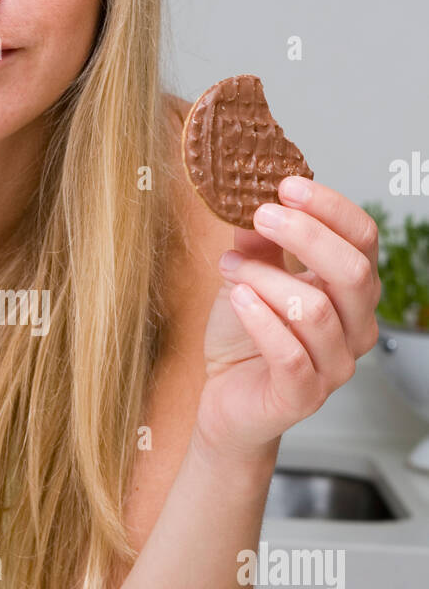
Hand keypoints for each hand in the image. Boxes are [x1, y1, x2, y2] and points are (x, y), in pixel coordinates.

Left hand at [194, 175, 380, 457]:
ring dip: (266, 278)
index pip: (362, 238)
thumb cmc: (244, 339)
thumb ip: (257, 241)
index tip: (286, 185)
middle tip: (262, 214)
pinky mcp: (304, 395)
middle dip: (305, 235)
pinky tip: (238, 298)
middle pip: (352, 270)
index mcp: (351, 291)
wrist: (226, 402)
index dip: (330, 207)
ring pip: (316, 309)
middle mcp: (355, 327)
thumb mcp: (248, 276)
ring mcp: (335, 365)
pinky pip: (291, 353)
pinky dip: (260, 320)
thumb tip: (250, 195)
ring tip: (229, 266)